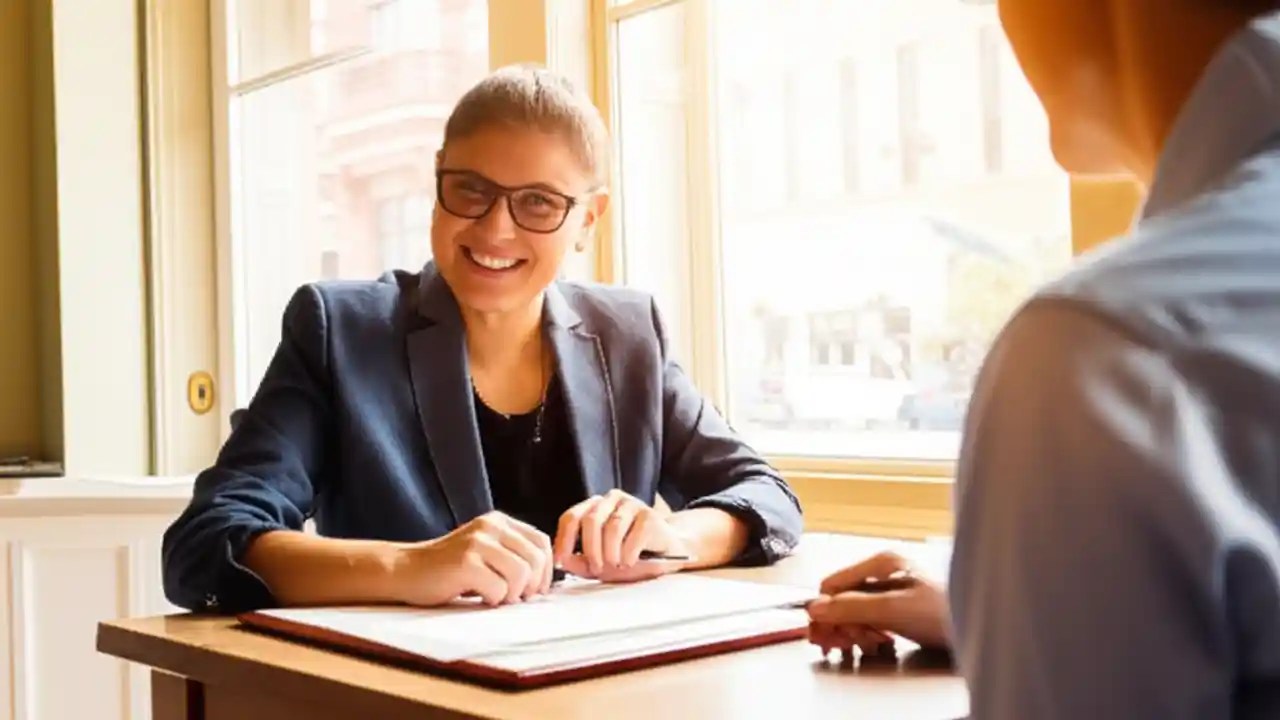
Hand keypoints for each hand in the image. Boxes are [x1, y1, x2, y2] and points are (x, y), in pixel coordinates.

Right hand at [393, 511, 553, 606]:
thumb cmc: (449, 570)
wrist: (406, 570)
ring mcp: (477, 542)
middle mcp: (491, 526)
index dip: (545, 571)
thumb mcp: (485, 551)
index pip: (542, 542)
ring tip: (495, 597)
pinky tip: (478, 597)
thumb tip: (545, 582)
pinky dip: (493, 599)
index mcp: (499, 522)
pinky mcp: (465, 562)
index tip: (534, 590)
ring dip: (512, 594)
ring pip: (521, 573)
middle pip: (536, 559)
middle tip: (514, 598)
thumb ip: (512, 555)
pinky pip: (499, 588)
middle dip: (531, 586)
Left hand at [554, 489, 690, 581]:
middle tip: (597, 567)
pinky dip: (629, 554)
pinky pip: (633, 535)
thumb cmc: (629, 557)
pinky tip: (630, 562)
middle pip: (590, 520)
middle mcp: (611, 500)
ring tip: (616, 566)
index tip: (561, 561)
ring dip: (611, 553)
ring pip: (612, 527)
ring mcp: (631, 504)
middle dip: (590, 548)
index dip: (563, 540)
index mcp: (594, 508)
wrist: (667, 554)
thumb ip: (579, 561)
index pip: (571, 517)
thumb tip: (561, 561)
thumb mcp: (599, 563)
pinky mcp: (649, 514)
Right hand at [806, 552, 949, 654]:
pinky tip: (881, 644)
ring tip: (868, 645)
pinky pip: (875, 622)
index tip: (822, 635)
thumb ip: (852, 608)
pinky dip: (872, 635)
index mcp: (882, 563)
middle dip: (841, 624)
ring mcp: (896, 591)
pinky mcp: (905, 610)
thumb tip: (815, 607)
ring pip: (858, 612)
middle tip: (843, 645)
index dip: (825, 610)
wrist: (989, 626)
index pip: (833, 584)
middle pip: (844, 599)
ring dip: (856, 632)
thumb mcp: (894, 610)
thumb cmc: (948, 611)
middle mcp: (887, 573)